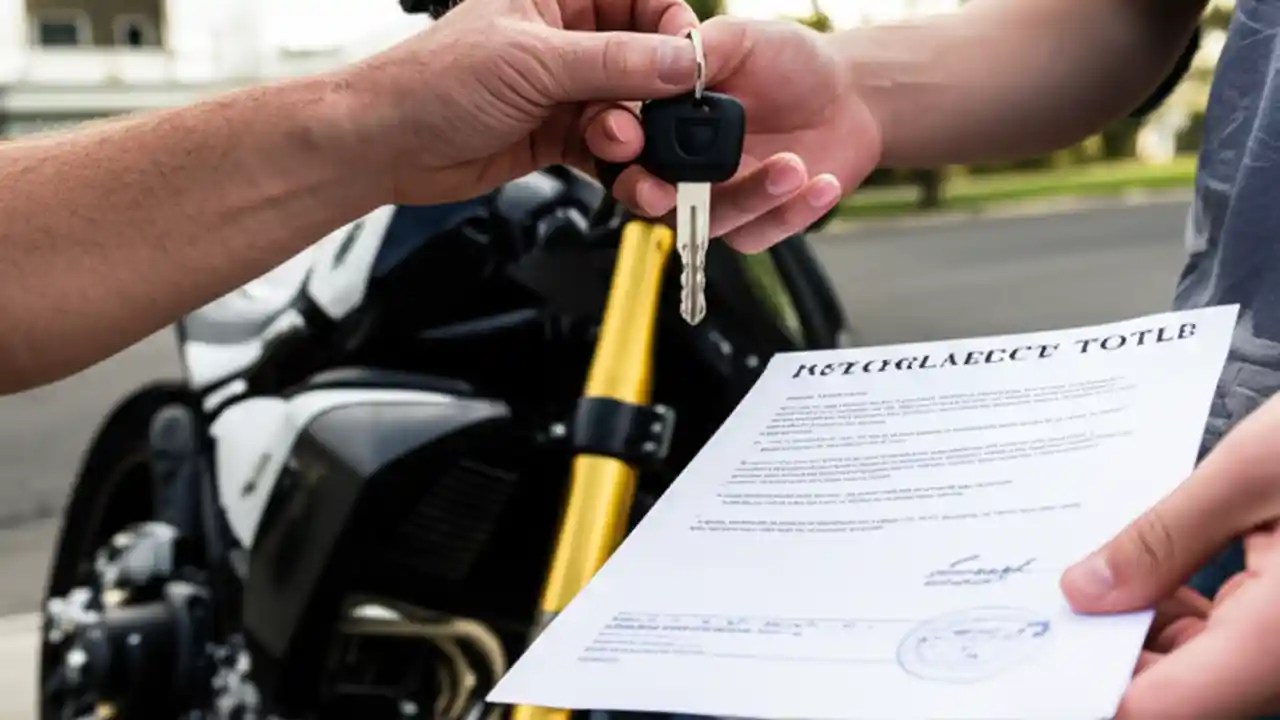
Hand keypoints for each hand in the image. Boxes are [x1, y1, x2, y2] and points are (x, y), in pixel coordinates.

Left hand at [338, 0, 700, 204]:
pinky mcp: (559, 136)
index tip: (687, 65)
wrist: (385, 147)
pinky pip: (610, 149)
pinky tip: (622, 176)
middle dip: (654, 95)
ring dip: (633, 134)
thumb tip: (681, 60)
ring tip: (615, 147)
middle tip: (655, 119)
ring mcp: (564, 89)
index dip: (671, 28)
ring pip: (631, 110)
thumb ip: (616, 62)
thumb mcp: (534, 62)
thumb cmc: (431, 83)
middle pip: (645, 60)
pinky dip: (620, 166)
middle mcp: (566, 38)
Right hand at [587, 17, 882, 251]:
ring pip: (707, 222)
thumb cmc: (790, 62)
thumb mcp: (743, 39)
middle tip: (668, 190)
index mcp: (663, 118)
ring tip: (792, 166)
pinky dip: (791, 212)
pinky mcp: (755, 221)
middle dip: (653, 196)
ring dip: (749, 198)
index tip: (628, 140)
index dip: (613, 144)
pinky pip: (758, 233)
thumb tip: (669, 57)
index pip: (618, 140)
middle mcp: (681, 165)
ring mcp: (717, 197)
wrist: (850, 93)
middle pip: (646, 196)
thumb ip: (702, 49)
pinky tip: (820, 183)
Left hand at [1060, 393, 1279, 718]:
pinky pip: (1230, 646)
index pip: (1157, 709)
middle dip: (1104, 651)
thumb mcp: (1254, 471)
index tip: (1032, 655)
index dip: (1087, 689)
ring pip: (1200, 672)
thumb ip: (1163, 538)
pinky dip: (1183, 616)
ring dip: (1139, 632)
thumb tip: (1084, 590)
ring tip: (1087, 575)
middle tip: (1041, 600)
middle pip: (1174, 693)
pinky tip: (1148, 570)